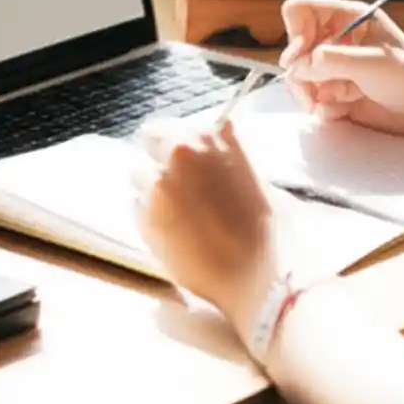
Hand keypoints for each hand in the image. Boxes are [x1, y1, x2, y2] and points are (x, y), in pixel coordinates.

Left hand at [132, 117, 280, 328]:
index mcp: (207, 139)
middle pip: (147, 142)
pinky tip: (174, 232)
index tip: (177, 158)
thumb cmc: (266, 230)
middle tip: (175, 184)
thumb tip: (221, 132)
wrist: (254, 276)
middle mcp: (177, 154)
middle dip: (157, 158)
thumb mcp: (254, 178)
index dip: (169, 143)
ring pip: (139, 176)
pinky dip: (149, 215)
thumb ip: (228, 152)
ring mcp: (157, 184)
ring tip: (178, 214)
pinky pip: (137, 207)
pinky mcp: (145, 217)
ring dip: (152, 188)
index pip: (165, 127)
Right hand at [280, 0, 403, 141]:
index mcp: (349, 18)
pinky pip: (313, 98)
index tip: (301, 54)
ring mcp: (337, 69)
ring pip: (299, 76)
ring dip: (306, 92)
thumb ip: (331, 60)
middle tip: (309, 90)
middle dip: (299, 70)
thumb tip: (295, 68)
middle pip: (295, 48)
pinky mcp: (338, 95)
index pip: (302, 10)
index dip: (295, 30)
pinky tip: (338, 113)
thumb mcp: (372, 63)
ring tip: (323, 106)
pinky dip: (320, 107)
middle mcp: (338, 40)